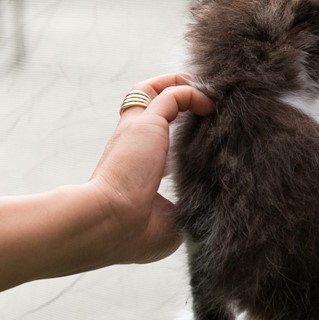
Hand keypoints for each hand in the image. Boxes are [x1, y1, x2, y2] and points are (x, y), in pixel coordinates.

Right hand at [84, 72, 213, 265]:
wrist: (108, 225)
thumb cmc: (132, 233)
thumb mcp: (168, 220)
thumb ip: (184, 206)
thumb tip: (205, 204)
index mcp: (131, 168)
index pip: (149, 141)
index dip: (172, 136)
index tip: (196, 142)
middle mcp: (130, 144)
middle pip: (146, 106)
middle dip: (173, 99)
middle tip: (201, 105)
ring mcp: (136, 131)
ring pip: (152, 90)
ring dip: (179, 85)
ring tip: (205, 92)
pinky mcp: (147, 123)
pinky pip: (172, 94)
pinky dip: (193, 94)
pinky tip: (210, 105)